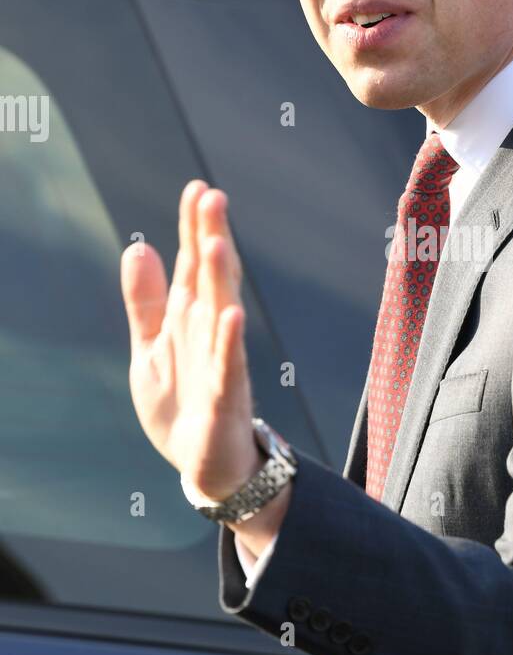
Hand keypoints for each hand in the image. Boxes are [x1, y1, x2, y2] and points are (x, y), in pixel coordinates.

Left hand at [121, 181, 260, 502]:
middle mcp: (209, 332)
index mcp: (190, 319)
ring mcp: (220, 362)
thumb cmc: (182, 405)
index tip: (197, 188)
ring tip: (217, 244)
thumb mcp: (149, 348)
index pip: (193, 264)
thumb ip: (145, 301)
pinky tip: (233, 316)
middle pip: (211, 278)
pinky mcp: (225, 397)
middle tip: (212, 197)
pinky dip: (230, 342)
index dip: (193, 228)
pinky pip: (229, 366)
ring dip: (222, 280)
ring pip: (222, 314)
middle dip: (211, 238)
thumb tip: (137, 247)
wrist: (205, 466)